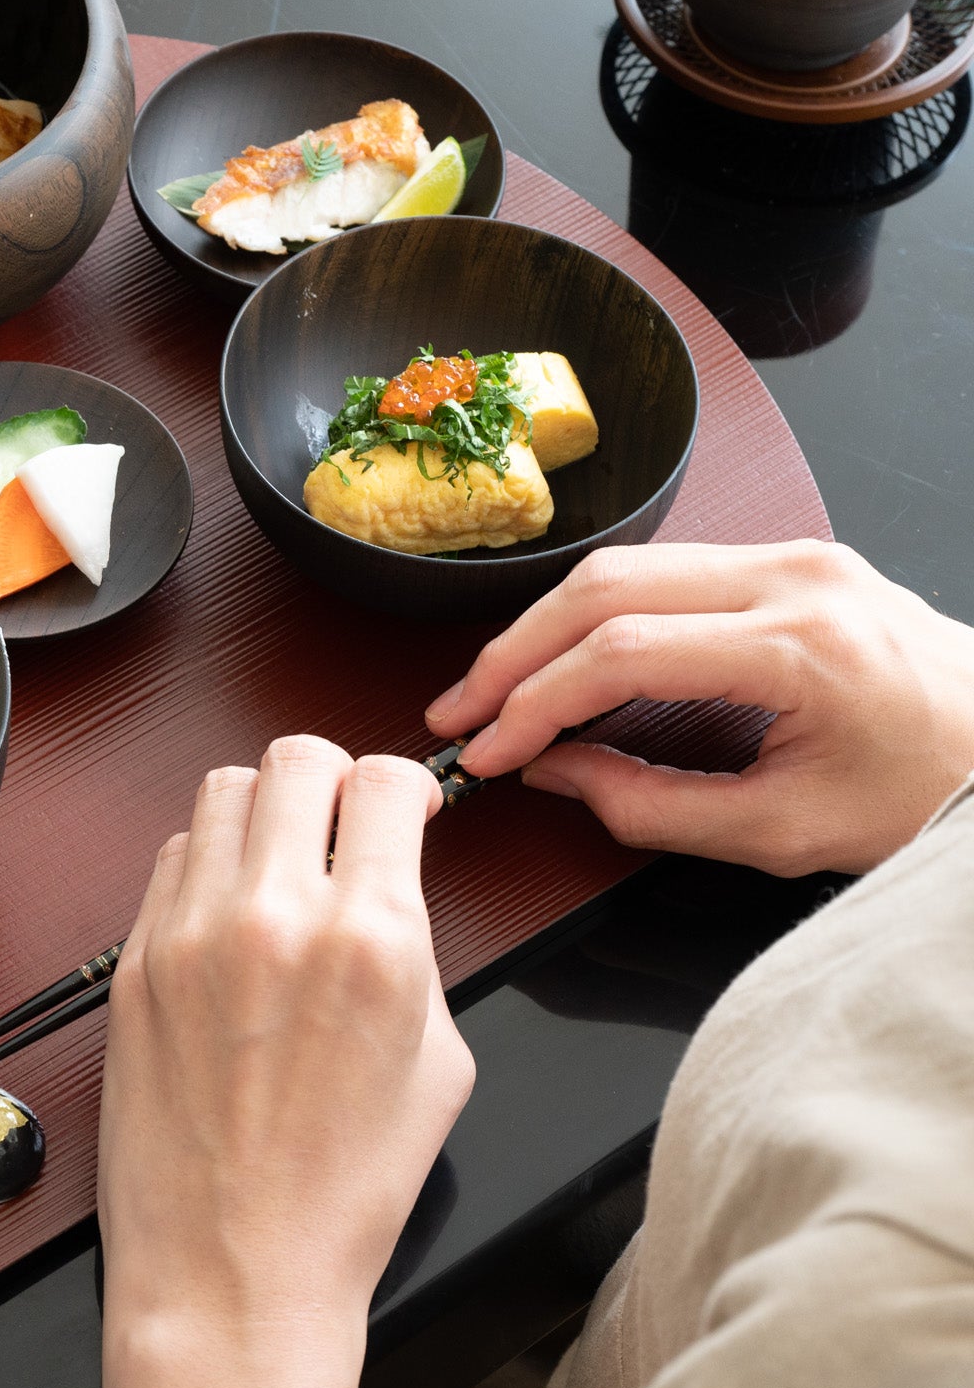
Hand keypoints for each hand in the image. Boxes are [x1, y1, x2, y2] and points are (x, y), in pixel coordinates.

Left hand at [98, 739, 473, 1387]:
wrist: (233, 1268)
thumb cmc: (341, 1192)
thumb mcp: (438, 1064)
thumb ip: (415, 948)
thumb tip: (390, 884)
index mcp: (370, 938)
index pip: (386, 781)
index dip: (405, 786)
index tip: (403, 808)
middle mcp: (274, 914)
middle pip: (295, 758)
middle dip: (332, 778)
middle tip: (340, 821)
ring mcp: (192, 930)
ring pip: (220, 791)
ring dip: (262, 812)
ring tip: (279, 863)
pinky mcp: (134, 956)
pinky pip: (170, 858)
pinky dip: (205, 864)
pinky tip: (226, 914)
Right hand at [429, 540, 973, 876]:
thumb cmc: (930, 795)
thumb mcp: (787, 832)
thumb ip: (653, 808)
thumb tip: (553, 771)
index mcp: (802, 645)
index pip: (622, 650)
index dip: (534, 701)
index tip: (487, 748)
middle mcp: (796, 576)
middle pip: (605, 587)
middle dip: (515, 653)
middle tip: (460, 710)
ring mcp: (795, 554)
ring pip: (625, 565)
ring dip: (546, 626)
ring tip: (496, 688)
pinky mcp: (792, 558)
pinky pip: (665, 568)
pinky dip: (597, 614)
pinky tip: (565, 660)